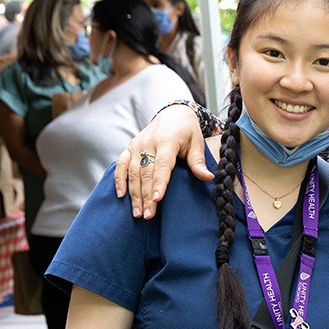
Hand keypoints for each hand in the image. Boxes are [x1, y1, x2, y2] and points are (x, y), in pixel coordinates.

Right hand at [115, 103, 211, 218]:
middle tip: (147, 215)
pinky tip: (121, 196)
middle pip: (146, 173)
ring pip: (132, 172)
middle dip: (146, 195)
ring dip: (134, 194)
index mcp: (167, 142)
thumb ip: (198, 161)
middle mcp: (148, 144)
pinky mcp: (129, 148)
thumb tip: (208, 178)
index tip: (158, 199)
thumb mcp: (196, 142)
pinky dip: (119, 180)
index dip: (159, 183)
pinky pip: (121, 165)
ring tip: (137, 212)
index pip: (162, 165)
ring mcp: (137, 146)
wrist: (172, 113)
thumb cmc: (187, 131)